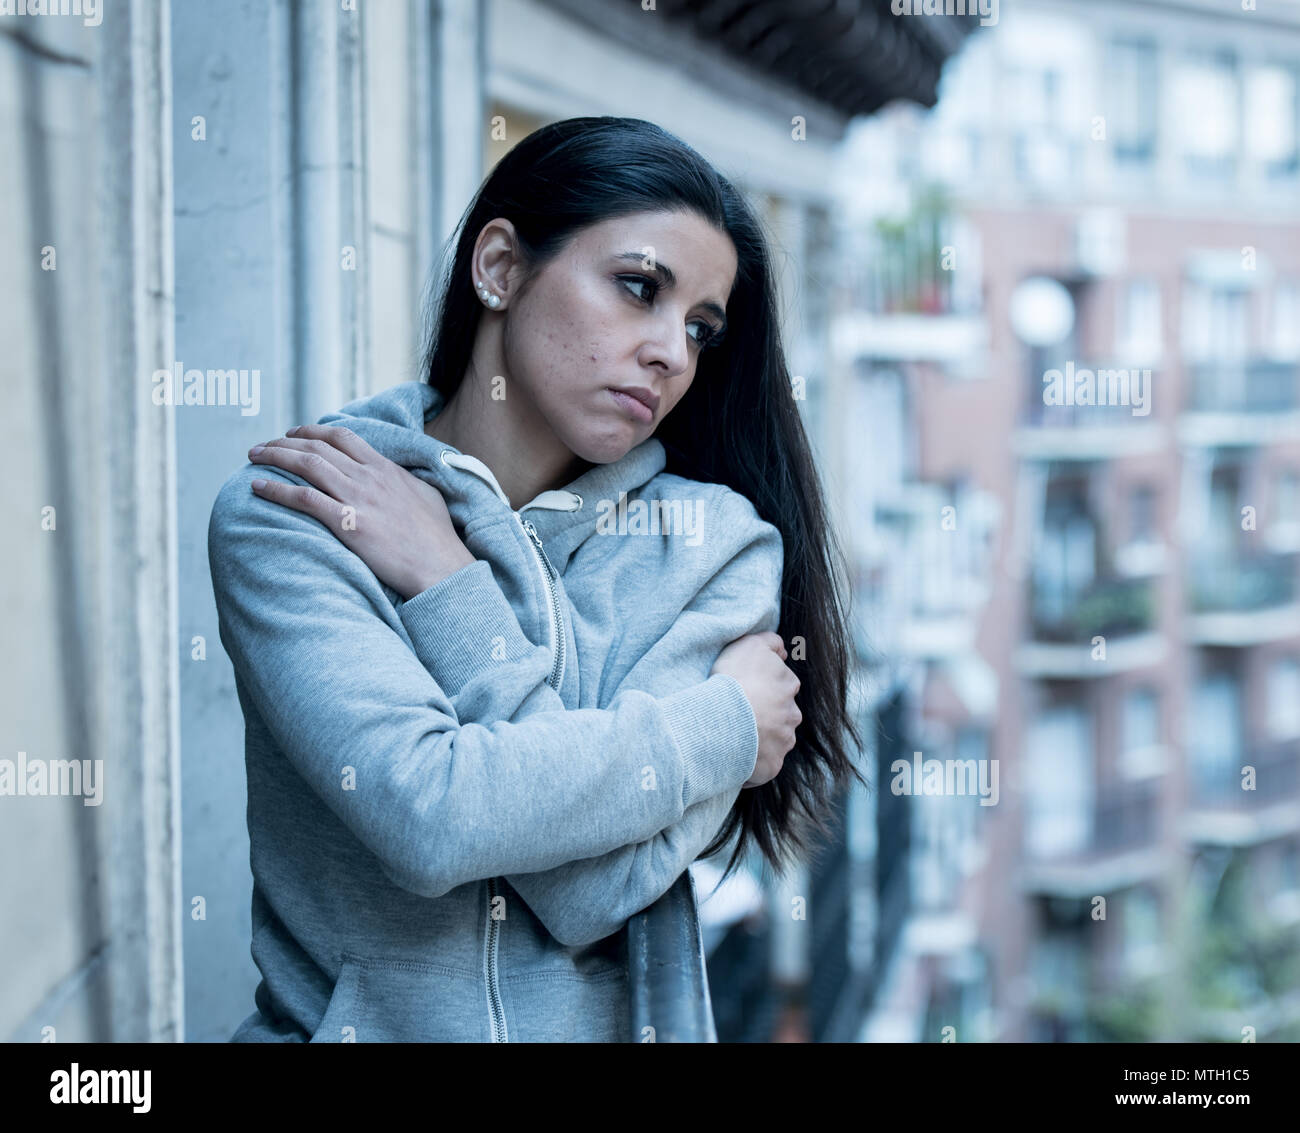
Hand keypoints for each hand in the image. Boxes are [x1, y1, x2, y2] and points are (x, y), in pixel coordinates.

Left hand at [246, 423, 475, 599]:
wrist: (441, 567)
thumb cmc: (437, 538)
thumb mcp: (427, 496)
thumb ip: (407, 481)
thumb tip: (400, 477)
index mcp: (386, 468)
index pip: (342, 437)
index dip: (313, 431)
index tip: (294, 434)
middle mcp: (369, 477)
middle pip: (317, 448)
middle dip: (283, 442)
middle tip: (262, 446)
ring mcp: (358, 499)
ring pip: (307, 466)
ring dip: (274, 457)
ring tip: (253, 458)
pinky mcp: (348, 523)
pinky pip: (304, 499)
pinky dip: (277, 489)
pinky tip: (258, 487)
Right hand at [709, 631, 799, 788]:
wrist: (724, 718)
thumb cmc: (735, 679)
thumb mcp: (750, 645)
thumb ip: (769, 641)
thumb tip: (783, 650)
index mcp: (789, 686)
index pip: (783, 686)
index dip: (764, 689)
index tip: (746, 691)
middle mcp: (792, 715)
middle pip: (781, 715)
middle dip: (766, 716)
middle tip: (739, 715)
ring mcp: (784, 742)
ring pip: (775, 740)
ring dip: (760, 740)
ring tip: (735, 737)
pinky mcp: (773, 765)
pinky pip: (764, 766)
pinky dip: (754, 764)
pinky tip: (735, 757)